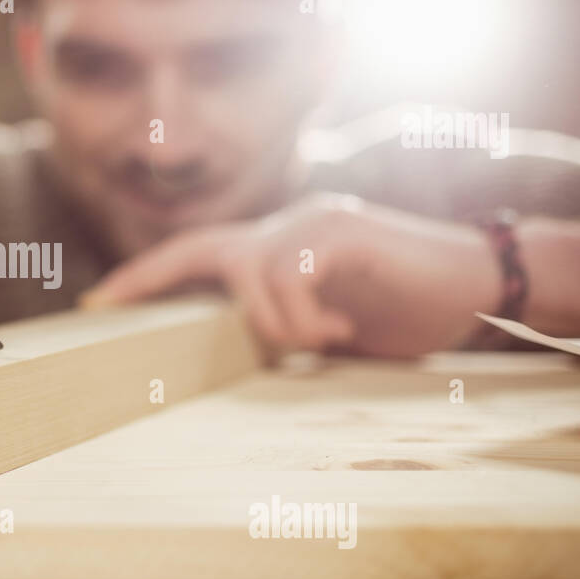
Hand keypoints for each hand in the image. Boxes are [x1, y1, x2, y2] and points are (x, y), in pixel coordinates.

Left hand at [80, 193, 501, 356]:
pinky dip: (303, 314)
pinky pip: (288, 274)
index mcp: (280, 249)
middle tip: (98, 306)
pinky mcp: (340, 227)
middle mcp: (286, 226)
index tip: (98, 305)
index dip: (148, 278)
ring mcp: (312, 221)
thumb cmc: (408, 310)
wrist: (481, 284)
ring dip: (277, 326)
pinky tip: (340, 328)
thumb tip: (240, 357)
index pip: (199, 257)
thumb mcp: (333, 328)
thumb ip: (285, 331)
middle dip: (146, 277)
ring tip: (324, 341)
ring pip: (251, 275)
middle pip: (200, 246)